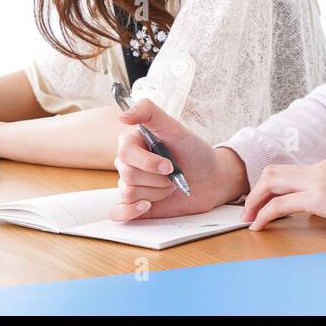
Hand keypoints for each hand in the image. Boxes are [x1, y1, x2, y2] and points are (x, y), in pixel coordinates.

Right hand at [107, 99, 247, 221]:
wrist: (209, 179)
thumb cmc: (194, 153)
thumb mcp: (176, 129)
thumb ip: (150, 113)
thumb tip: (122, 115)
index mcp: (133, 142)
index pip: (125, 153)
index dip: (148, 162)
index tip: (170, 165)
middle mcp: (127, 163)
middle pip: (127, 175)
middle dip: (157, 179)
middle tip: (173, 174)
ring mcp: (130, 184)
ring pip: (128, 193)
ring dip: (156, 192)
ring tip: (169, 186)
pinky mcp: (133, 204)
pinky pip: (116, 212)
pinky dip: (130, 211)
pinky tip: (146, 206)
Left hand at [242, 159, 325, 234]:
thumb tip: (315, 211)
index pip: (288, 171)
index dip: (269, 185)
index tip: (259, 201)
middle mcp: (319, 169)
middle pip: (273, 172)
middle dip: (255, 191)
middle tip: (247, 210)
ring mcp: (319, 180)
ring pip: (271, 182)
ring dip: (255, 200)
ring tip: (248, 218)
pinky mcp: (320, 197)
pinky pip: (281, 204)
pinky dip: (265, 214)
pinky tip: (259, 225)